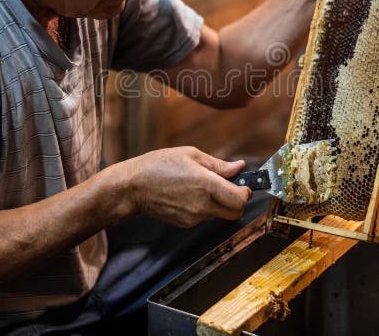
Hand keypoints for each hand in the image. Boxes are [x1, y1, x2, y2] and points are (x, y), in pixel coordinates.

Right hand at [124, 146, 251, 227]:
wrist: (132, 187)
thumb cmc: (158, 165)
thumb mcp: (190, 155)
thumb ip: (218, 164)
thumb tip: (239, 167)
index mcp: (206, 185)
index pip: (240, 199)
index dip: (246, 191)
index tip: (242, 184)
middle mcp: (202, 205)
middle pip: (235, 212)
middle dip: (237, 201)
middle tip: (230, 187)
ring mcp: (193, 217)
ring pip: (219, 214)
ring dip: (219, 203)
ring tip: (201, 186)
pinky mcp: (185, 224)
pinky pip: (204, 217)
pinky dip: (204, 207)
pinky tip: (189, 194)